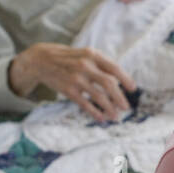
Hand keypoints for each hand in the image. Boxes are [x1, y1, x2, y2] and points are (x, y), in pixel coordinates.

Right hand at [9, 43, 137, 122]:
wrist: (41, 60)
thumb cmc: (68, 58)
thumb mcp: (85, 54)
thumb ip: (101, 64)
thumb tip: (120, 80)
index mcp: (92, 55)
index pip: (114, 68)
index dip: (126, 79)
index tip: (132, 89)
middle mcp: (85, 66)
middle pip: (109, 84)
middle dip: (120, 97)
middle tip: (126, 107)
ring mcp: (76, 79)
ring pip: (99, 97)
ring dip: (110, 108)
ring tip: (116, 116)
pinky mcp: (68, 90)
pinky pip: (85, 104)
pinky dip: (95, 113)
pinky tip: (101, 118)